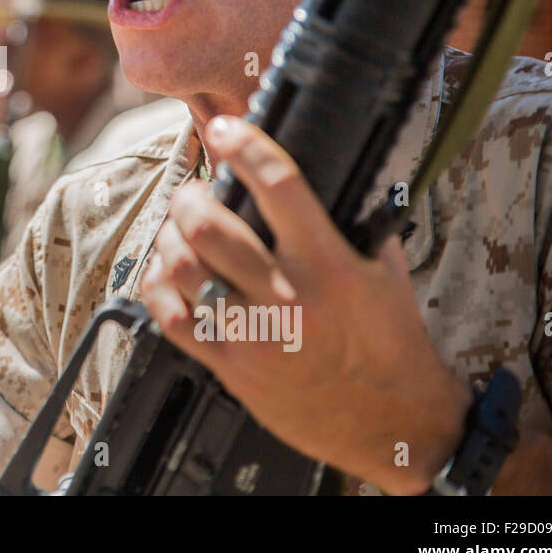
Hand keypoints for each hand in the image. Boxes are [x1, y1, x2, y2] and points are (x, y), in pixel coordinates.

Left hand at [141, 115, 469, 494]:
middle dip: (191, 196)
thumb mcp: (385, 269)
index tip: (227, 129)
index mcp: (330, 264)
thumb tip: (328, 169)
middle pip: (208, 226)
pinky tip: (166, 272)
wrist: (393, 423)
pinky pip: (171, 317)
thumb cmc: (390, 341)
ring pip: (180, 267)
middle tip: (196, 191)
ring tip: (178, 230)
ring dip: (170, 237)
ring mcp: (253, 335)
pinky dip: (158, 286)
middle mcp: (287, 296)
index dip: (246, 147)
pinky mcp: (230, 367)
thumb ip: (353, 219)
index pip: (280, 186)